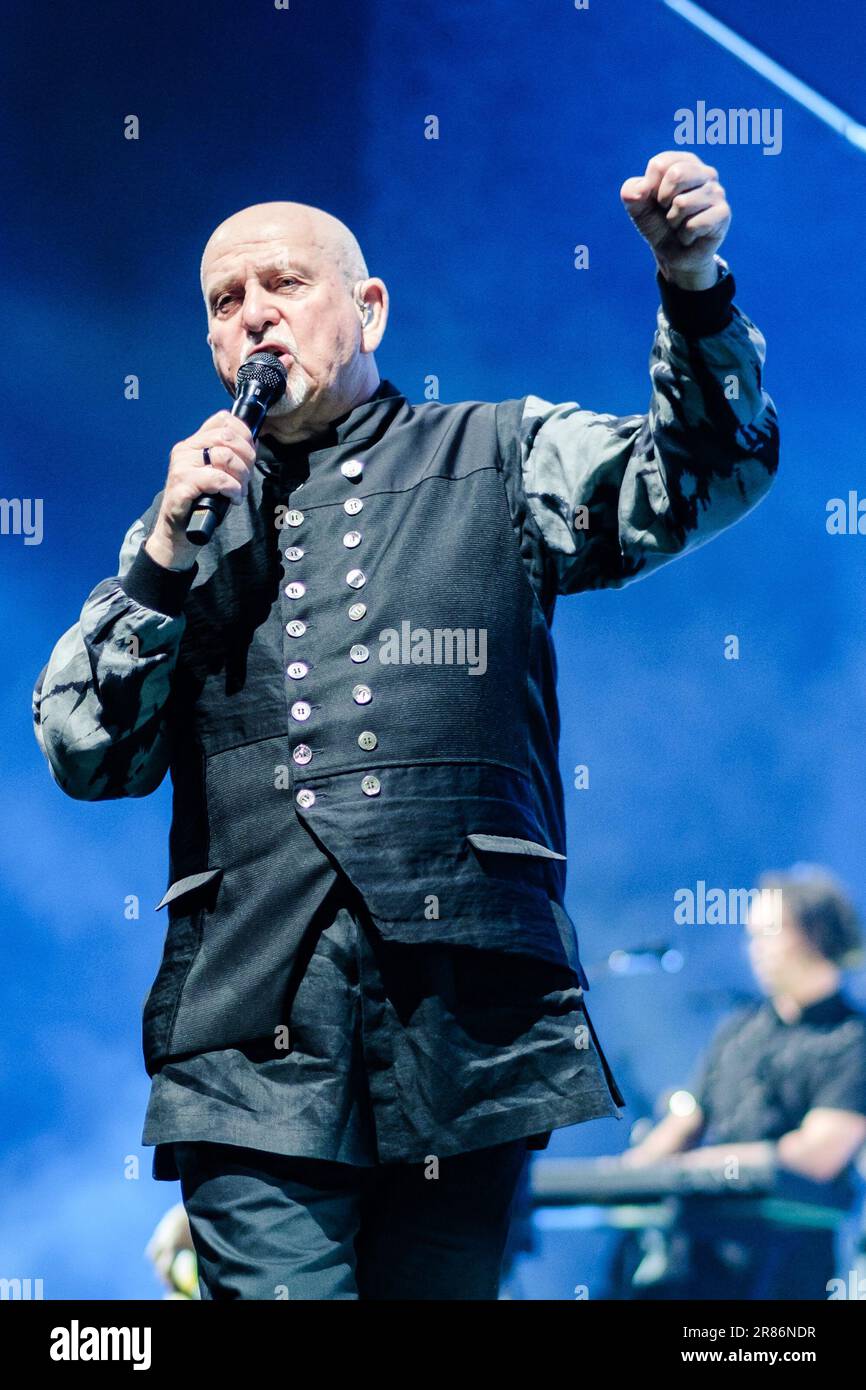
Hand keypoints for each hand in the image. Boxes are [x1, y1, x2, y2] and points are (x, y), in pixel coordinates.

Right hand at [145, 410, 255, 568]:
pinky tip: (233, 498)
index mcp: (194, 443)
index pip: (222, 419)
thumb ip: (232, 457)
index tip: (251, 451)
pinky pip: (216, 478)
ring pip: (224, 456)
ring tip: (239, 490)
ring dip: (241, 475)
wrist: (178, 532)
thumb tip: (254, 441)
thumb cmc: (201, 504)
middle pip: (227, 436)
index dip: (243, 432)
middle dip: (246, 457)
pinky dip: (231, 488)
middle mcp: (185, 449)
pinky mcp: (181, 484)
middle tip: (247, 476)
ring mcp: (181, 465)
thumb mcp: (218, 474)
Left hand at [620, 151, 730, 290]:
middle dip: (663, 201)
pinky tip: (690, 236)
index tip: (655, 200)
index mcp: (684, 163)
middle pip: (676, 174)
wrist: (673, 255)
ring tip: (680, 225)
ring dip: (673, 222)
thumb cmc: (658, 224)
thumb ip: (631, 191)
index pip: (660, 165)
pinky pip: (693, 224)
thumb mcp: (638, 207)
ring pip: (683, 203)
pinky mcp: (723, 214)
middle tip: (668, 212)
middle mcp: (705, 173)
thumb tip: (641, 189)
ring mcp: (717, 192)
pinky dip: (685, 235)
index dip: (649, 188)